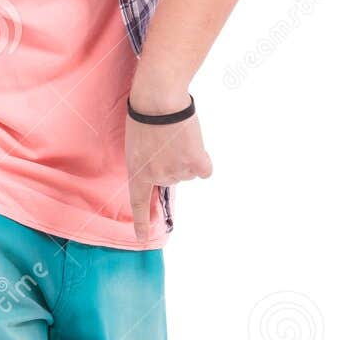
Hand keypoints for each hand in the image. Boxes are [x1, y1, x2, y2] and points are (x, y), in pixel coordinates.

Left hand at [125, 94, 212, 242]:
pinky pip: (204, 169)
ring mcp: (177, 172)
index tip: (141, 238)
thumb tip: (164, 172)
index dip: (141, 222)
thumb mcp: (135, 145)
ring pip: (189, 172)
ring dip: (187, 157)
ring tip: (177, 136)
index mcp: (138, 172)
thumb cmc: (144, 116)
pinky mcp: (196, 162)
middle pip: (173, 179)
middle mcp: (158, 177)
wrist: (159, 100)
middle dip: (172, 163)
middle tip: (166, 141)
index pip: (139, 204)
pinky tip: (193, 143)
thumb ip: (148, 163)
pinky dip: (202, 159)